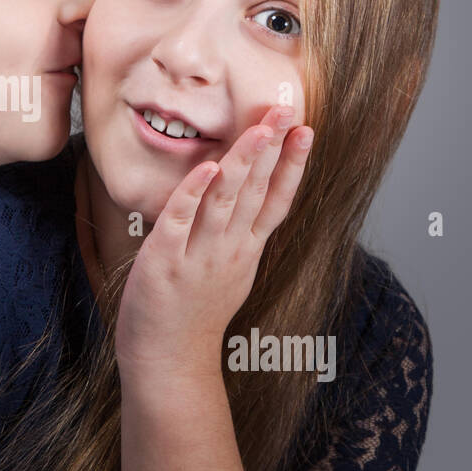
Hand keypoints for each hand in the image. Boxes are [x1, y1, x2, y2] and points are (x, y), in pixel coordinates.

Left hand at [115, 104, 312, 384]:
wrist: (168, 362)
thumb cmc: (192, 316)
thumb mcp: (229, 272)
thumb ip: (237, 235)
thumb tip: (245, 197)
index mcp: (245, 251)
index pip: (276, 200)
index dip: (292, 164)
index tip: (307, 130)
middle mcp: (229, 250)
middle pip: (255, 191)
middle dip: (272, 148)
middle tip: (286, 109)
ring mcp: (198, 256)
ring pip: (225, 200)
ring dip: (242, 161)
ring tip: (258, 128)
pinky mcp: (165, 262)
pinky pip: (181, 222)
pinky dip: (193, 194)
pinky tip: (207, 168)